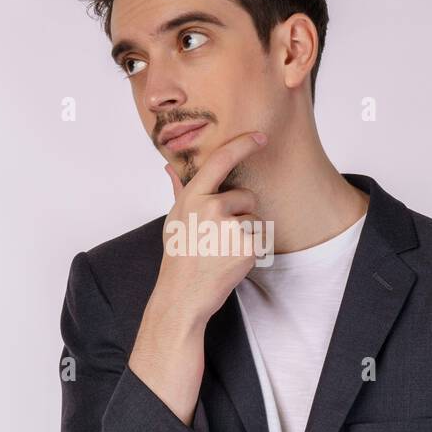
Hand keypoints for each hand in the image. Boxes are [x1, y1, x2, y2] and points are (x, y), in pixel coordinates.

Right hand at [155, 131, 268, 327]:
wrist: (183, 295)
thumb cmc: (179, 256)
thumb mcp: (175, 219)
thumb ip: (179, 191)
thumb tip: (169, 168)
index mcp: (193, 197)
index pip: (220, 161)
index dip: (242, 145)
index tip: (259, 136)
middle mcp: (211, 207)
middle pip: (246, 195)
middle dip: (240, 212)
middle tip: (218, 237)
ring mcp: (231, 226)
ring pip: (255, 217)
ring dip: (246, 233)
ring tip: (222, 251)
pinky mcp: (248, 245)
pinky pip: (262, 237)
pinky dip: (252, 250)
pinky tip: (231, 260)